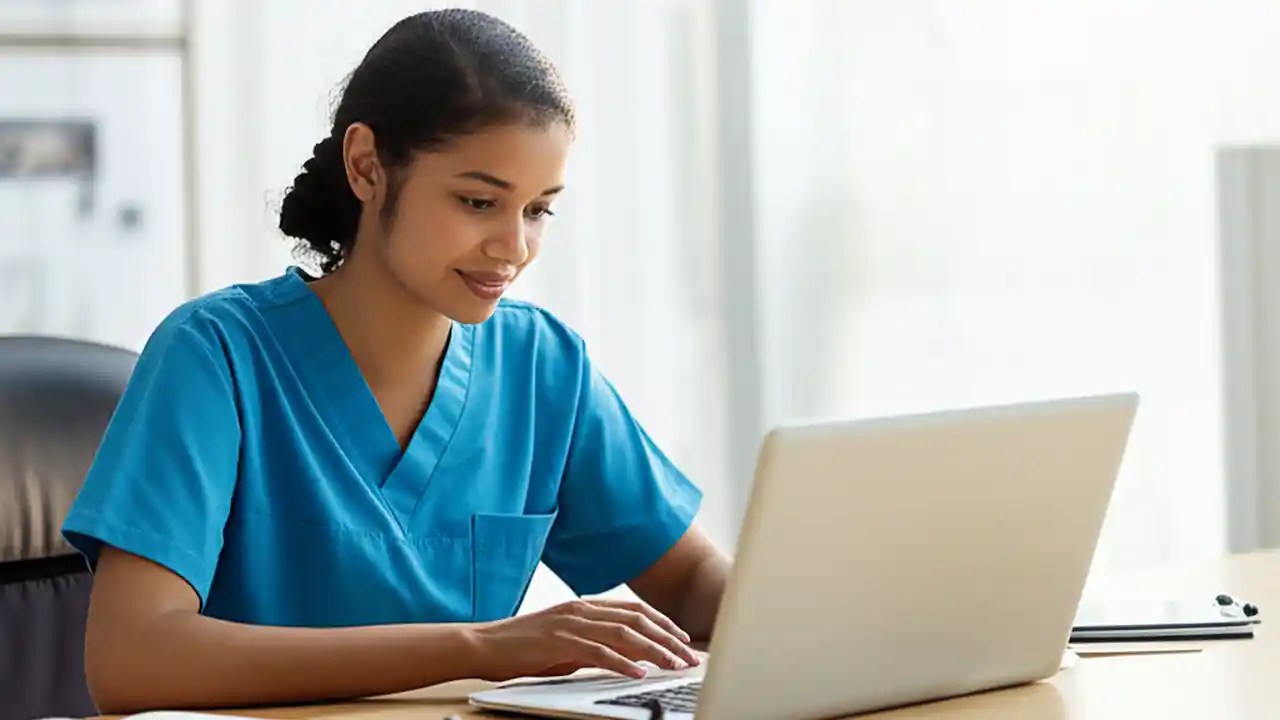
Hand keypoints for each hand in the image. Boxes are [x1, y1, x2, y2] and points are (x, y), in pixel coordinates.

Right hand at [469, 599, 701, 679]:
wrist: (484, 645)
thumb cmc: (523, 647)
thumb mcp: (566, 643)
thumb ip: (594, 644)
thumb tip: (625, 657)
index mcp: (585, 606)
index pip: (634, 611)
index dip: (663, 623)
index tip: (684, 639)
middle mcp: (582, 609)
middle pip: (637, 620)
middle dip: (668, 638)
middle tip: (689, 656)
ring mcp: (571, 623)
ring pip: (624, 633)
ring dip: (654, 650)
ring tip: (673, 665)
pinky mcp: (560, 641)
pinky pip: (598, 651)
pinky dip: (622, 662)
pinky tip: (639, 673)